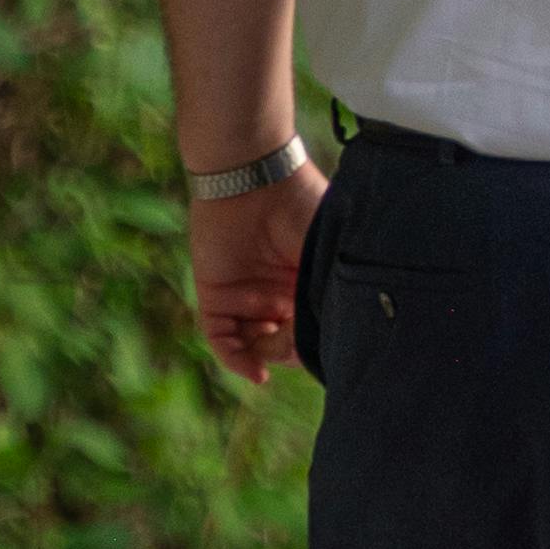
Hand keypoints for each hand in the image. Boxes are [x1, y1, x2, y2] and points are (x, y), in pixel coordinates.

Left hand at [189, 151, 328, 385]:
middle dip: (294, 351)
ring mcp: (245, 296)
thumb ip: (330, 295)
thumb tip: (335, 342)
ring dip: (268, 357)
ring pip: (255, 346)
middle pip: (285, 343)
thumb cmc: (303, 209)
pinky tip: (257, 372)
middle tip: (301, 342)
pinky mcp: (214, 295)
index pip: (313, 329)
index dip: (321, 346)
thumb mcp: (327, 257)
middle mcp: (277, 293)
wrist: (256, 176)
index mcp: (307, 282)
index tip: (334, 356)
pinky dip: (237, 361)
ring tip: (277, 349)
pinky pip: (223, 339)